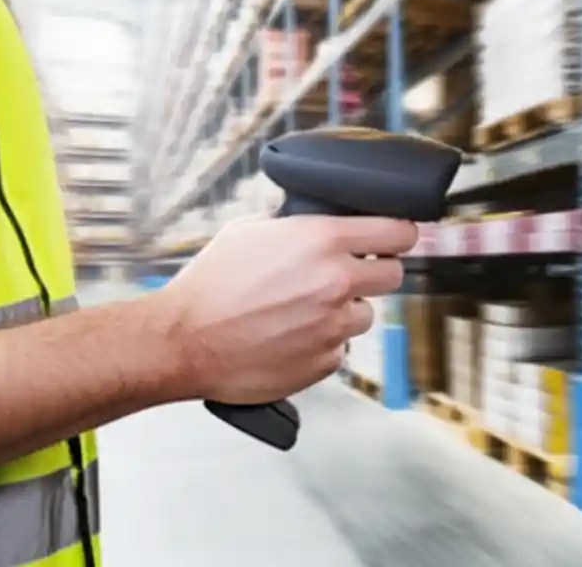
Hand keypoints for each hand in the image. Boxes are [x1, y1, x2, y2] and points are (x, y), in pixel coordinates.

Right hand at [153, 215, 416, 403]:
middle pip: (394, 274)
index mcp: (323, 240)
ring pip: (365, 314)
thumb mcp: (250, 230)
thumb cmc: (209, 285)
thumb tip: (318, 220)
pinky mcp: (325, 360)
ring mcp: (334, 325)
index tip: (397, 238)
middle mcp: (337, 281)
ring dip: (344, 311)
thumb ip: (295, 224)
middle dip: (375, 272)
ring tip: (302, 311)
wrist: (181, 341)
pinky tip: (289, 336)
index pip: (399, 232)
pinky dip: (322, 343)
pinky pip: (340, 347)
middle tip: (349, 275)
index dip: (400, 235)